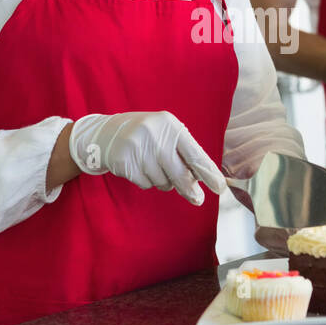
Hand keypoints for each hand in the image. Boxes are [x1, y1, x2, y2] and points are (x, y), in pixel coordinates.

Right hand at [68, 111, 226, 205]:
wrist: (106, 133)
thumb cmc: (147, 136)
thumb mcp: (166, 135)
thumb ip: (184, 154)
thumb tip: (202, 180)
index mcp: (170, 125)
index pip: (194, 153)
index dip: (208, 172)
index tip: (219, 187)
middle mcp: (154, 134)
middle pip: (178, 173)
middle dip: (188, 188)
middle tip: (196, 199)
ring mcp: (137, 148)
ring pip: (162, 181)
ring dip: (163, 181)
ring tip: (154, 166)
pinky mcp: (124, 162)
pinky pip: (145, 183)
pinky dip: (147, 181)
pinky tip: (140, 168)